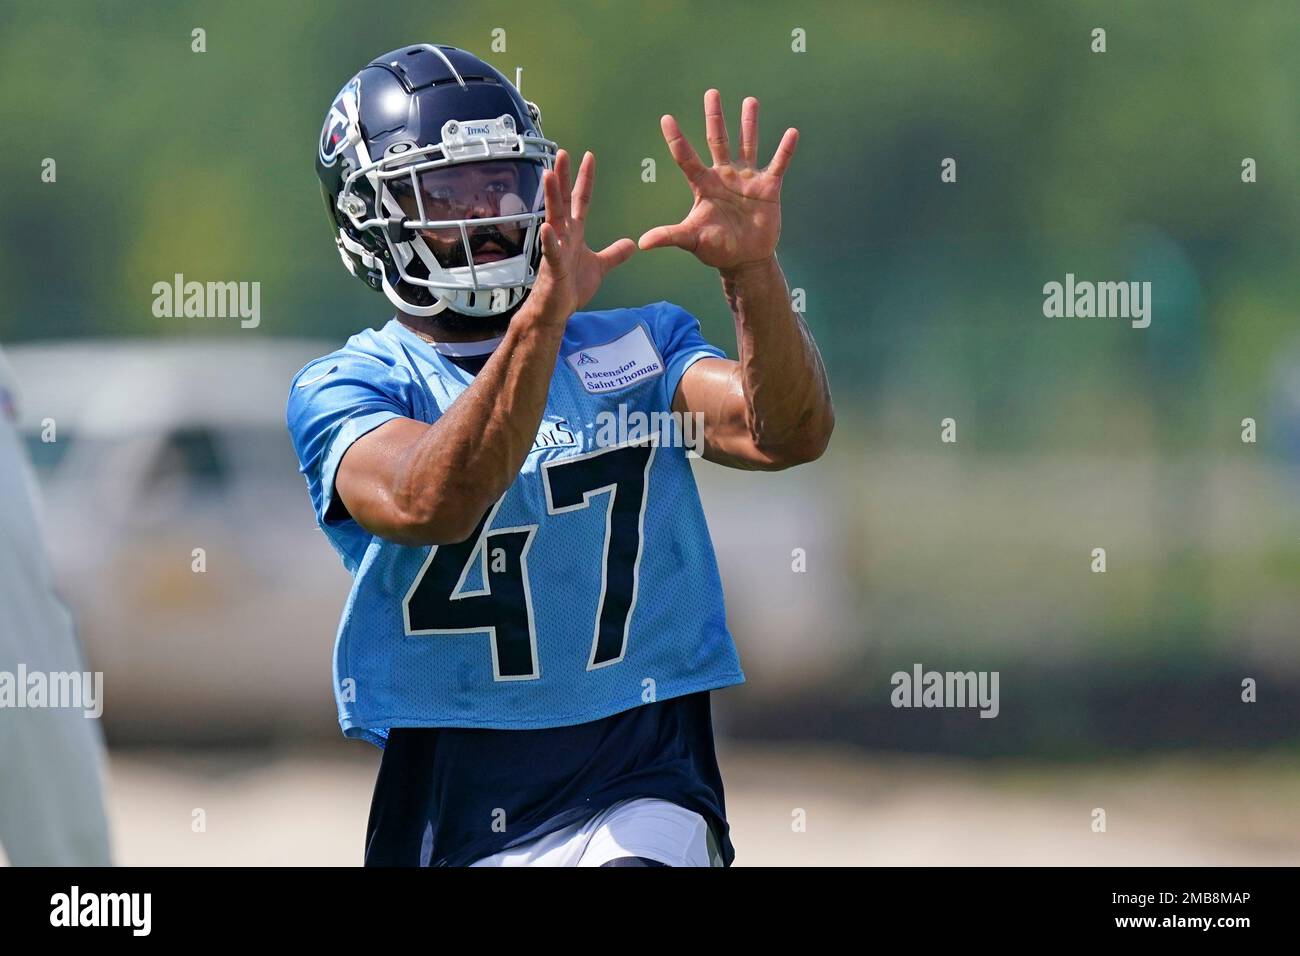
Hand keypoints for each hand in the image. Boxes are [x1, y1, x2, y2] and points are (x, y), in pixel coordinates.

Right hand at [529, 149, 636, 320]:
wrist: (556, 311)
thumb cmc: (570, 288)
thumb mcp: (599, 267)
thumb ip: (614, 254)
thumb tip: (631, 244)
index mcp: (574, 233)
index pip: (581, 200)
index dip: (585, 179)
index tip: (589, 157)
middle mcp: (563, 236)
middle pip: (564, 201)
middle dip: (564, 177)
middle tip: (563, 154)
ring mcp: (556, 250)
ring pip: (553, 219)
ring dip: (551, 198)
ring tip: (549, 176)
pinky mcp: (552, 268)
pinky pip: (550, 252)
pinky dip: (549, 240)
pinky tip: (547, 228)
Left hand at [638, 90, 797, 272]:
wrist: (745, 259)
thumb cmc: (716, 249)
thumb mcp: (691, 240)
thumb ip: (669, 236)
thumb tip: (642, 243)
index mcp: (703, 185)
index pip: (686, 158)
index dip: (676, 139)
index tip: (666, 118)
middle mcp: (724, 176)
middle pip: (717, 141)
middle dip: (715, 117)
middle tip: (711, 93)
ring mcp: (747, 179)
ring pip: (747, 145)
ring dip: (749, 124)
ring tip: (750, 101)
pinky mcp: (768, 187)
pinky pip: (778, 164)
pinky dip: (785, 150)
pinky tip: (792, 133)